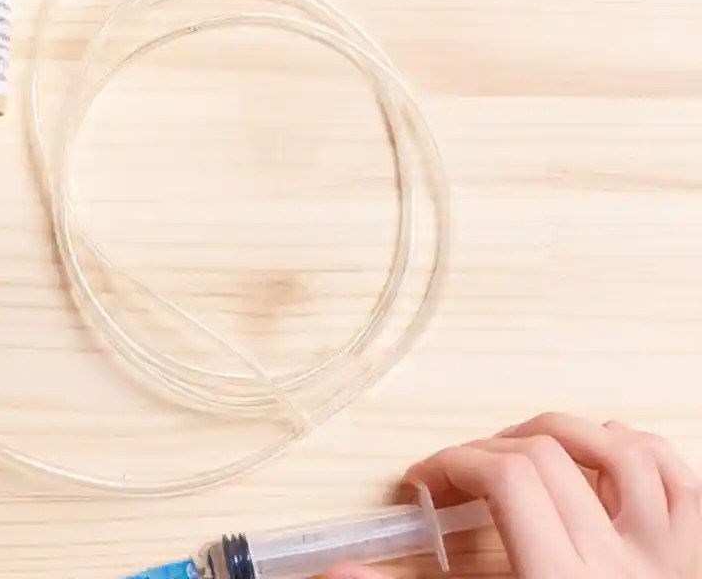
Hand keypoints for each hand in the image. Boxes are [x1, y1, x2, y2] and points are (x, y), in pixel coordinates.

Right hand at [326, 413, 699, 577]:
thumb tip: (335, 570)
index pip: (507, 480)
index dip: (454, 462)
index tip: (427, 480)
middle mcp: (621, 563)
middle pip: (547, 455)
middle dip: (489, 448)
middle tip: (461, 473)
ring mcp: (671, 556)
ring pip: (623, 449)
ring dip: (567, 433)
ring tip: (526, 449)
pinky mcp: (700, 556)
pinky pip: (680, 475)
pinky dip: (640, 449)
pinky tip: (605, 455)